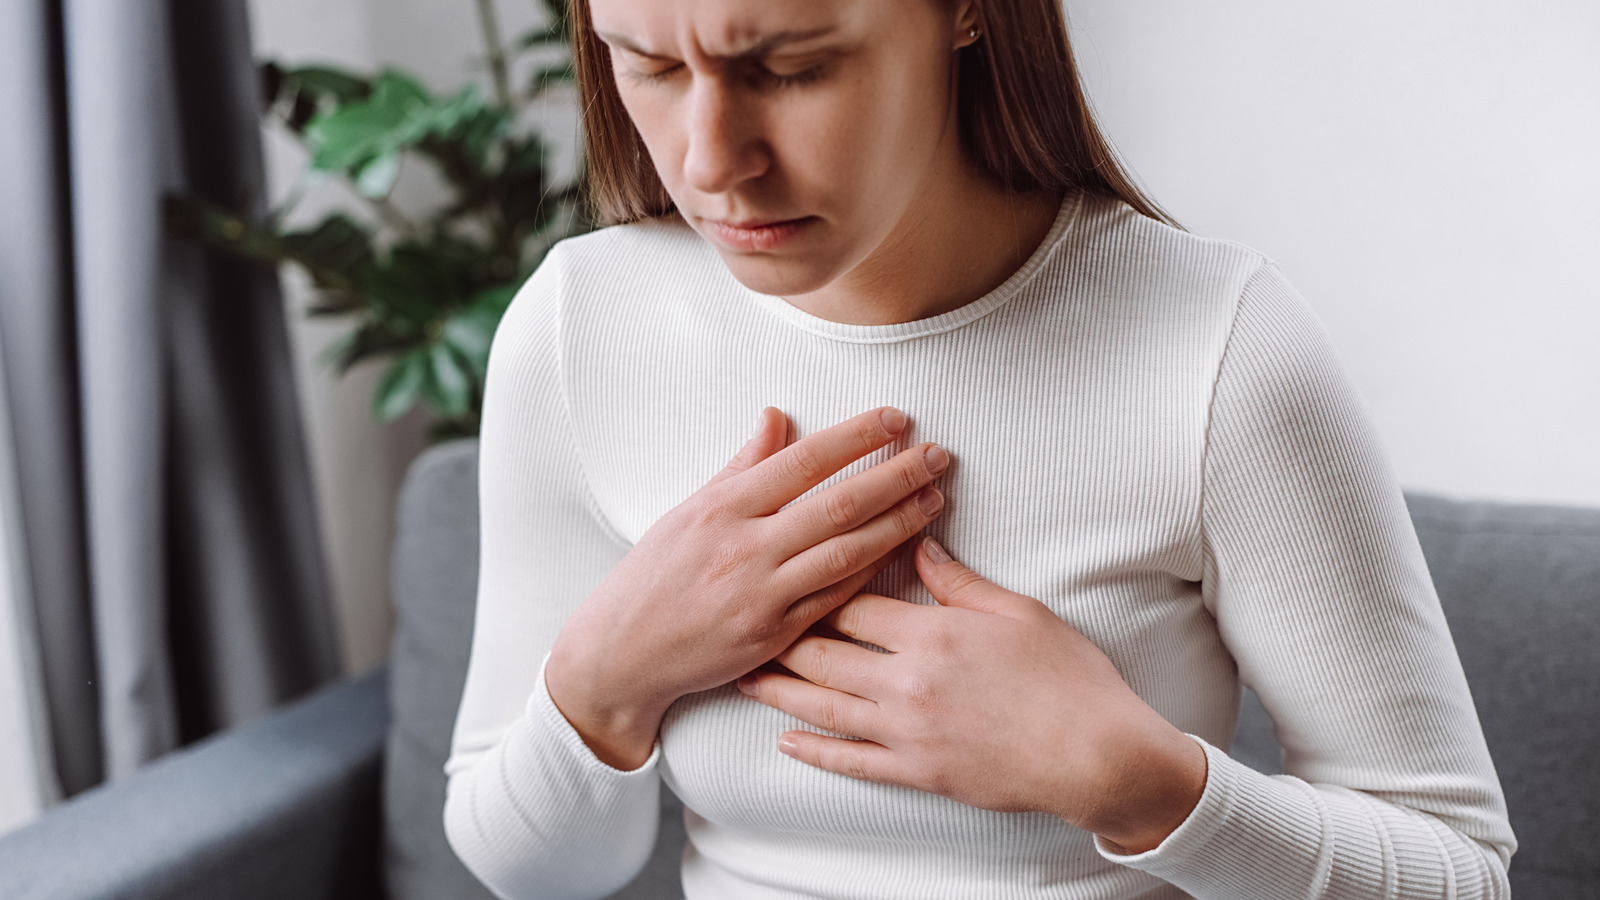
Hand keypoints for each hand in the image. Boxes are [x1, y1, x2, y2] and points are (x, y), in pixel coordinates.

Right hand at [546, 406, 950, 769]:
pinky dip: (872, 571)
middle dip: (894, 475)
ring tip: (935, 497)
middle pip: (836, 504)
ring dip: (898, 523)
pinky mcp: (773, 635)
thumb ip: (742, 466)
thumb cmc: (655, 576)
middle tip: (938, 454)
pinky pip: (835, 598)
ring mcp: (761, 594)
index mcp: (722, 507)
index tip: (896, 419)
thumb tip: (777, 415)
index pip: (803, 460)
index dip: (855, 436)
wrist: (621, 653)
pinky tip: (904, 550)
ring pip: (845, 552)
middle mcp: (744, 547)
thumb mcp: (689, 510)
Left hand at [736, 536, 1207, 852]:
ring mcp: (908, 731)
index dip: (818, 584)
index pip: (854, 601)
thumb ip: (958, 581)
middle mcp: (908, 681)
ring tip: (744, 677)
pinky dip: (814, 753)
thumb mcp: (1016, 611)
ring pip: (824, 707)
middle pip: (823, 654)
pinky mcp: (918, 771)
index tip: (790, 573)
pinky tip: (786, 742)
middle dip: (780, 637)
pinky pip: (852, 762)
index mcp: (931, 633)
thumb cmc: (1067, 678)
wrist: (1097, 754)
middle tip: (743, 624)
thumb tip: (920, 542)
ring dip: (779, 692)